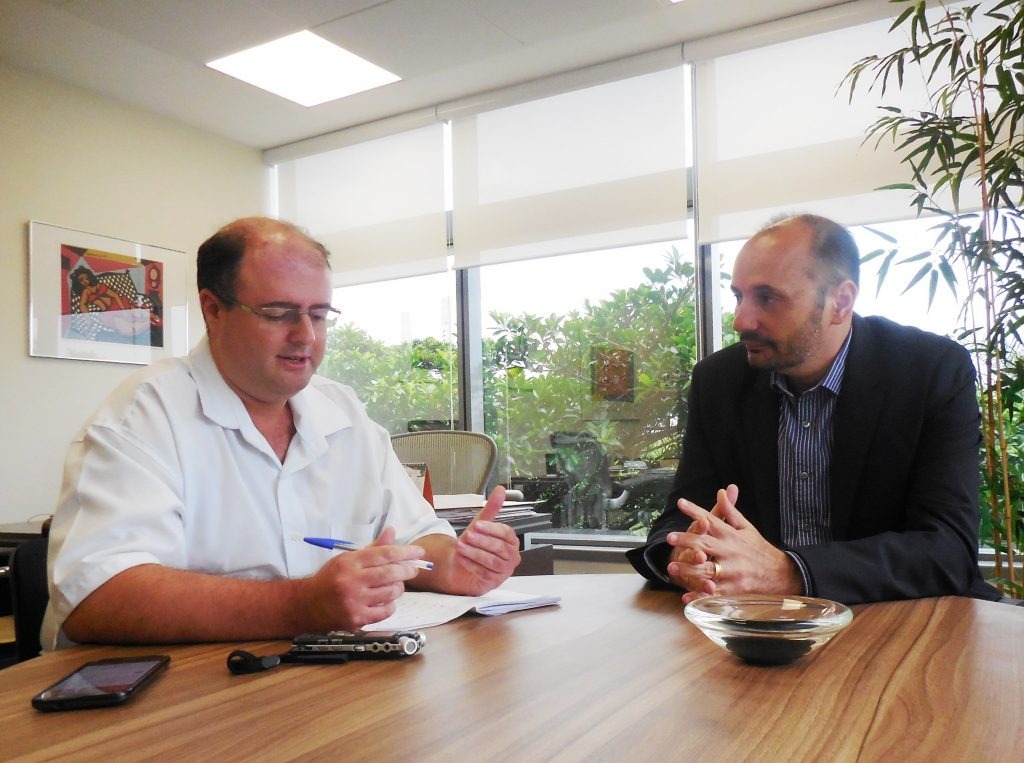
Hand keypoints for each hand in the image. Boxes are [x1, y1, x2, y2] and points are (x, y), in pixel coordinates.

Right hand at [300, 526, 426, 629]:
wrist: (306, 605)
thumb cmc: (330, 579)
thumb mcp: (347, 559)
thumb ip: (372, 548)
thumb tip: (392, 531)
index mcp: (350, 562)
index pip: (384, 554)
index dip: (405, 552)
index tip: (419, 552)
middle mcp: (352, 581)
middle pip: (391, 573)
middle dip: (408, 570)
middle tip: (413, 569)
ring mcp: (355, 601)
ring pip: (391, 593)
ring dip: (399, 588)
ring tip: (396, 585)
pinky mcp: (357, 619)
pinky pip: (385, 611)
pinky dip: (391, 605)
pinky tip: (386, 600)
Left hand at [448, 486, 520, 595]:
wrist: (462, 564)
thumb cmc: (475, 544)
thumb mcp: (481, 525)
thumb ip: (491, 509)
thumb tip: (500, 489)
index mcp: (512, 541)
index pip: (507, 534)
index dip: (492, 529)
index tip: (477, 525)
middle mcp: (512, 556)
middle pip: (500, 548)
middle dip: (482, 541)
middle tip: (467, 535)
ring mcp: (504, 571)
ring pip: (493, 562)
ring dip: (475, 554)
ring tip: (461, 546)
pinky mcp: (494, 582)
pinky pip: (485, 574)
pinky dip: (472, 565)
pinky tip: (462, 558)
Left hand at [665, 485, 800, 603]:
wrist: (779, 573)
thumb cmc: (758, 548)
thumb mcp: (746, 527)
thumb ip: (731, 511)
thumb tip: (722, 491)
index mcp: (732, 535)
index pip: (712, 520)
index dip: (696, 511)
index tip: (681, 503)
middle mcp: (730, 552)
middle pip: (706, 545)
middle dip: (687, 541)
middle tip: (670, 537)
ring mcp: (732, 571)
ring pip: (707, 570)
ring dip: (689, 569)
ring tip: (672, 567)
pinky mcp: (733, 589)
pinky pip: (714, 593)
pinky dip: (700, 596)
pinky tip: (686, 597)